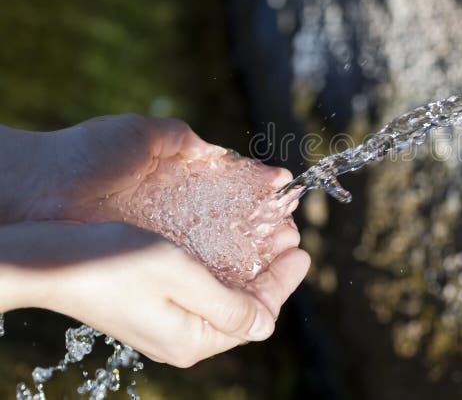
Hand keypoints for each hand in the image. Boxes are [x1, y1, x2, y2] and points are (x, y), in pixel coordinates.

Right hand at [0, 220, 309, 366]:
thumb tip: (266, 325)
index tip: (302, 248)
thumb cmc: (116, 263)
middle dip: (269, 268)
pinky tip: (228, 241)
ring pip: (225, 292)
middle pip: (244, 304)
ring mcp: (168, 321)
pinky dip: (223, 263)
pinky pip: (203, 287)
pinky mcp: (154, 303)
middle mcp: (184, 336)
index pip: (258, 316)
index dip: (284, 282)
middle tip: (288, 232)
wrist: (52, 260)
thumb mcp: (183, 278)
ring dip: (248, 262)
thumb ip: (229, 305)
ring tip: (266, 230)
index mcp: (195, 338)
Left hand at [3, 114, 299, 286]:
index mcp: (175, 179)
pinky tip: (258, 263)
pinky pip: (203, 266)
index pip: (228, 185)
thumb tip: (218, 154)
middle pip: (233, 221)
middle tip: (291, 228)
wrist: (42, 187)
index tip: (285, 188)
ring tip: (287, 244)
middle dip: (267, 224)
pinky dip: (233, 266)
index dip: (259, 189)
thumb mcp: (142, 133)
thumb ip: (184, 140)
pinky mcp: (157, 260)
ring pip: (224, 247)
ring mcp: (167, 238)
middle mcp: (176, 212)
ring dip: (258, 247)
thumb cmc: (87, 153)